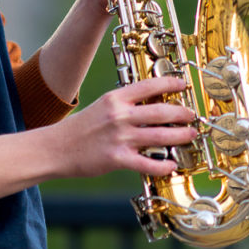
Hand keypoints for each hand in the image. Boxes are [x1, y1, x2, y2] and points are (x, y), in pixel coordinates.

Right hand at [52, 74, 197, 178]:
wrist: (56, 148)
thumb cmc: (79, 129)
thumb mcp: (100, 107)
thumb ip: (122, 106)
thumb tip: (148, 106)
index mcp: (114, 99)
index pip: (148, 86)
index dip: (170, 83)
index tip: (183, 84)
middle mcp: (119, 115)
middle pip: (160, 111)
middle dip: (182, 113)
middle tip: (192, 115)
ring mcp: (119, 138)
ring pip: (160, 136)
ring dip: (180, 136)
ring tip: (190, 136)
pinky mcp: (117, 159)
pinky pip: (148, 163)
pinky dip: (163, 165)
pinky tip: (171, 165)